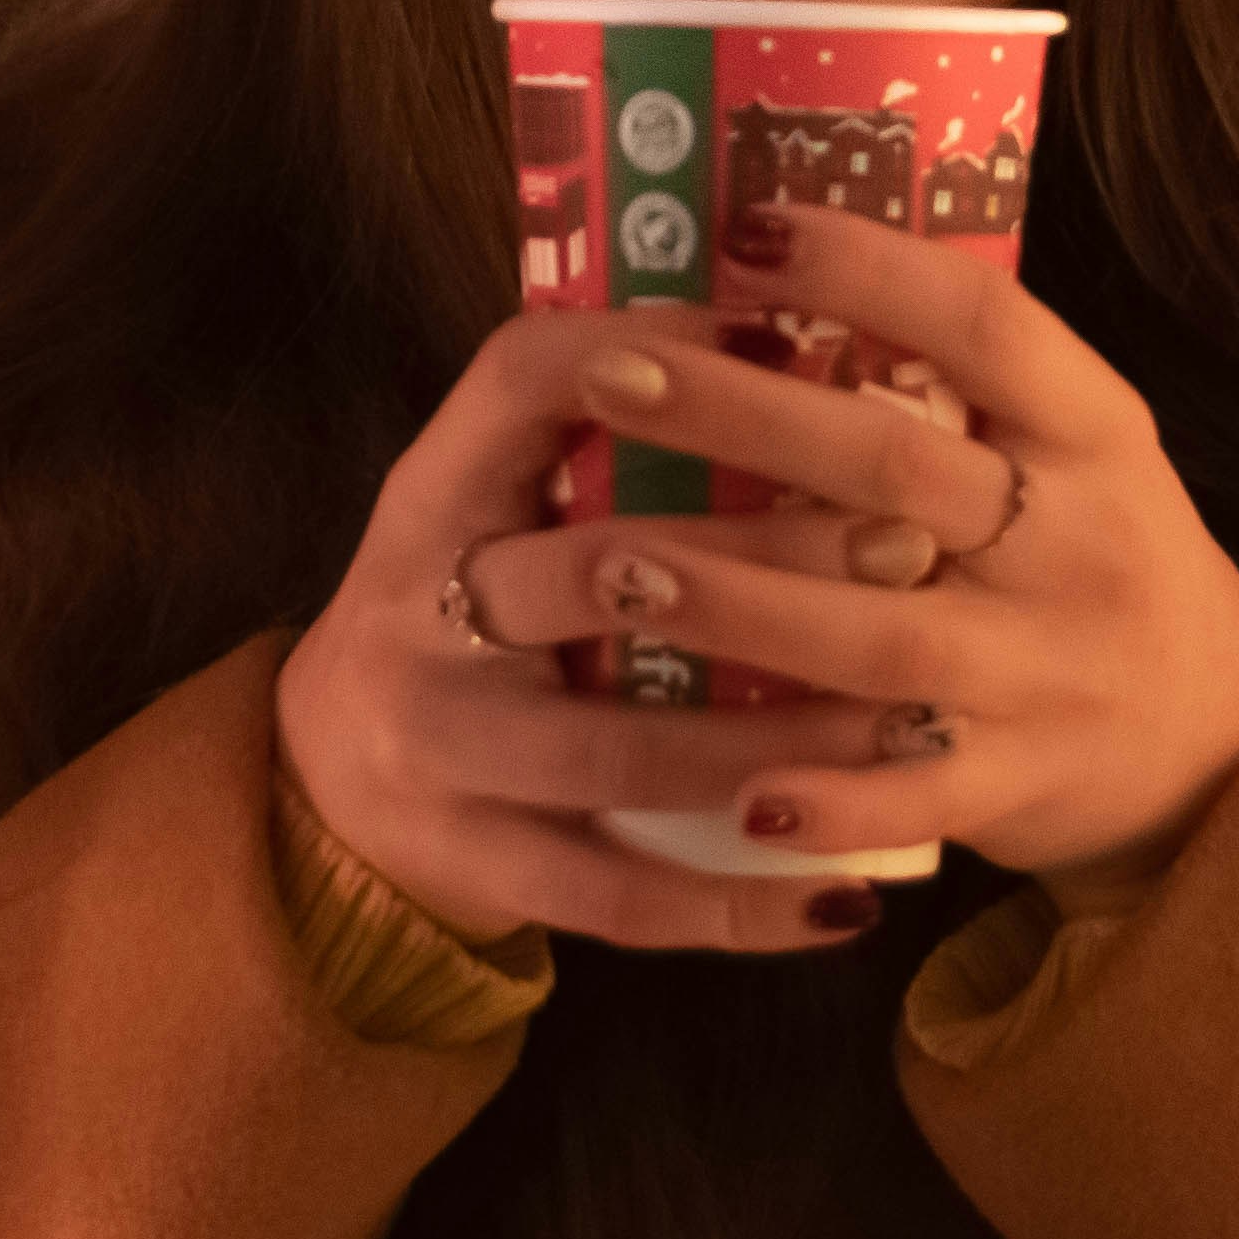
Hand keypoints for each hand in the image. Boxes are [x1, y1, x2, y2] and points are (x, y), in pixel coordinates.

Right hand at [273, 305, 932, 953]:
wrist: (323, 766)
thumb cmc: (465, 604)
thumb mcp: (491, 500)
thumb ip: (600, 436)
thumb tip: (798, 335)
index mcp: (433, 491)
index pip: (516, 380)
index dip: (640, 346)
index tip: (786, 335)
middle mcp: (418, 612)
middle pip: (592, 572)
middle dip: (767, 559)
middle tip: (912, 547)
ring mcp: (438, 750)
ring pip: (624, 750)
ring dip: (781, 744)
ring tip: (915, 728)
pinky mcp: (472, 863)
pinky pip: (621, 894)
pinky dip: (740, 903)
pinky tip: (847, 900)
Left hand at [469, 203, 1238, 918]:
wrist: (1217, 740)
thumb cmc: (1100, 555)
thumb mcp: (1081, 447)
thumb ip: (967, 381)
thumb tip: (782, 261)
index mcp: (1097, 432)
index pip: (987, 324)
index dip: (867, 268)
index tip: (745, 229)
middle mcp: (1080, 542)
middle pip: (900, 465)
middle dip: (744, 416)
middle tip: (611, 375)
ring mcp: (1049, 671)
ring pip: (882, 636)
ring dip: (743, 601)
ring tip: (616, 565)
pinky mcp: (1019, 783)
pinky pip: (911, 796)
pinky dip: (827, 798)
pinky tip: (733, 789)